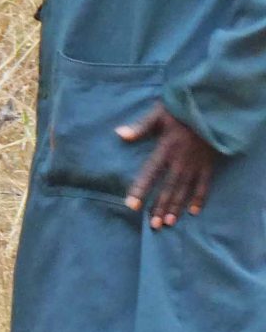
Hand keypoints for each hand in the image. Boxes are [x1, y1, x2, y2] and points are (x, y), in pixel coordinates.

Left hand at [119, 105, 217, 227]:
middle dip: (160, 207)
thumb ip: (140, 127)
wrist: (212, 107)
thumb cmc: (182, 109)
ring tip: (168, 222)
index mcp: (165, 149)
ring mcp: (196, 164)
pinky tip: (194, 211)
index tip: (131, 205)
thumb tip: (119, 134)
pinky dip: (200, 198)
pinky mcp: (209, 164)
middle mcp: (180, 161)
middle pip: (168, 188)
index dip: (140, 190)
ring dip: (176, 206)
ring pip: (184, 190)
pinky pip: (205, 184)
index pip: (149, 174)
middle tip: (153, 225)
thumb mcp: (158, 114)